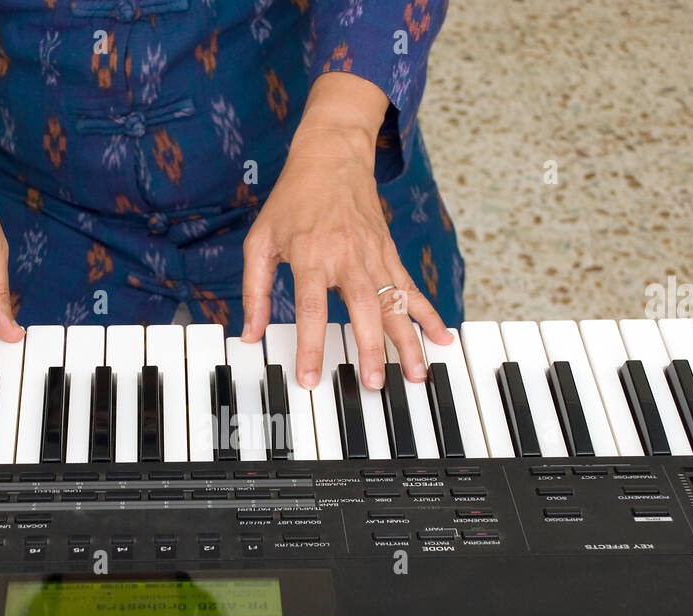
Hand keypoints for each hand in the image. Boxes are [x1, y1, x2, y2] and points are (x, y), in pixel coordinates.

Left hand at [241, 73, 450, 390]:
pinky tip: (442, 337)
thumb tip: (250, 334)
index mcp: (310, 254)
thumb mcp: (261, 240)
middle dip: (372, 348)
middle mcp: (347, 256)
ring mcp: (374, 255)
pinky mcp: (389, 253)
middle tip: (375, 384)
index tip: (310, 378)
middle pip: (364, 308)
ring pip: (394, 303)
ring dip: (408, 340)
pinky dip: (427, 313)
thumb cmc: (292, 199)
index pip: (312, 309)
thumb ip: (255, 290)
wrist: (332, 154)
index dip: (311, 346)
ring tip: (418, 373)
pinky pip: (410, 288)